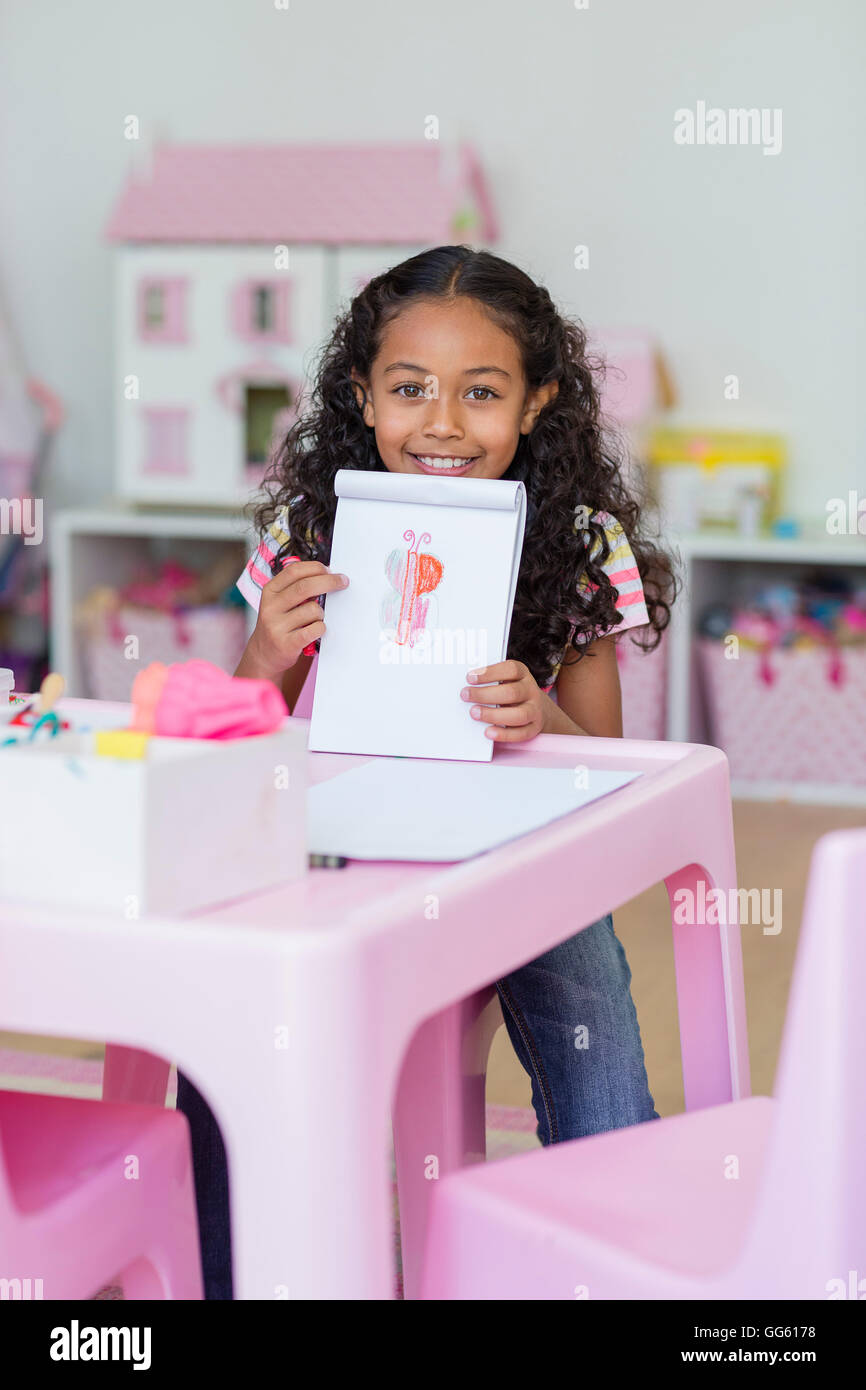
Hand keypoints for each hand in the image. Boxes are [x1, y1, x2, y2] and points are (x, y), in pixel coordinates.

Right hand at [242, 560, 348, 679]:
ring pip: (313, 610)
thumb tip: (327, 575)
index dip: (315, 568)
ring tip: (316, 619)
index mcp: (269, 591)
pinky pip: (315, 629)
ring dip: (322, 613)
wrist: (264, 654)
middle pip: (305, 587)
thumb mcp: (279, 601)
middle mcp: (270, 607)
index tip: (330, 570)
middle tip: (343, 582)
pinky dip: (321, 628)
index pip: (294, 571)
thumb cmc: (279, 623)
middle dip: (329, 581)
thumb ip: (296, 587)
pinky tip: (316, 630)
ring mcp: (277, 626)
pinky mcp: (286, 643)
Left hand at [460, 660, 549, 741]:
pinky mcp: (534, 728)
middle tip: (465, 695)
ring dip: (494, 715)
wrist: (539, 709)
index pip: (511, 669)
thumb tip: (468, 687)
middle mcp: (531, 691)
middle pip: (511, 692)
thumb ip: (491, 681)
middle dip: (485, 694)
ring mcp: (535, 710)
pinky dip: (504, 734)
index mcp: (523, 675)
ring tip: (474, 713)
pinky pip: (521, 733)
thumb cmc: (514, 692)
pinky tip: (488, 732)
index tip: (470, 677)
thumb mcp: (507, 680)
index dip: (490, 672)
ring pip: (518, 714)